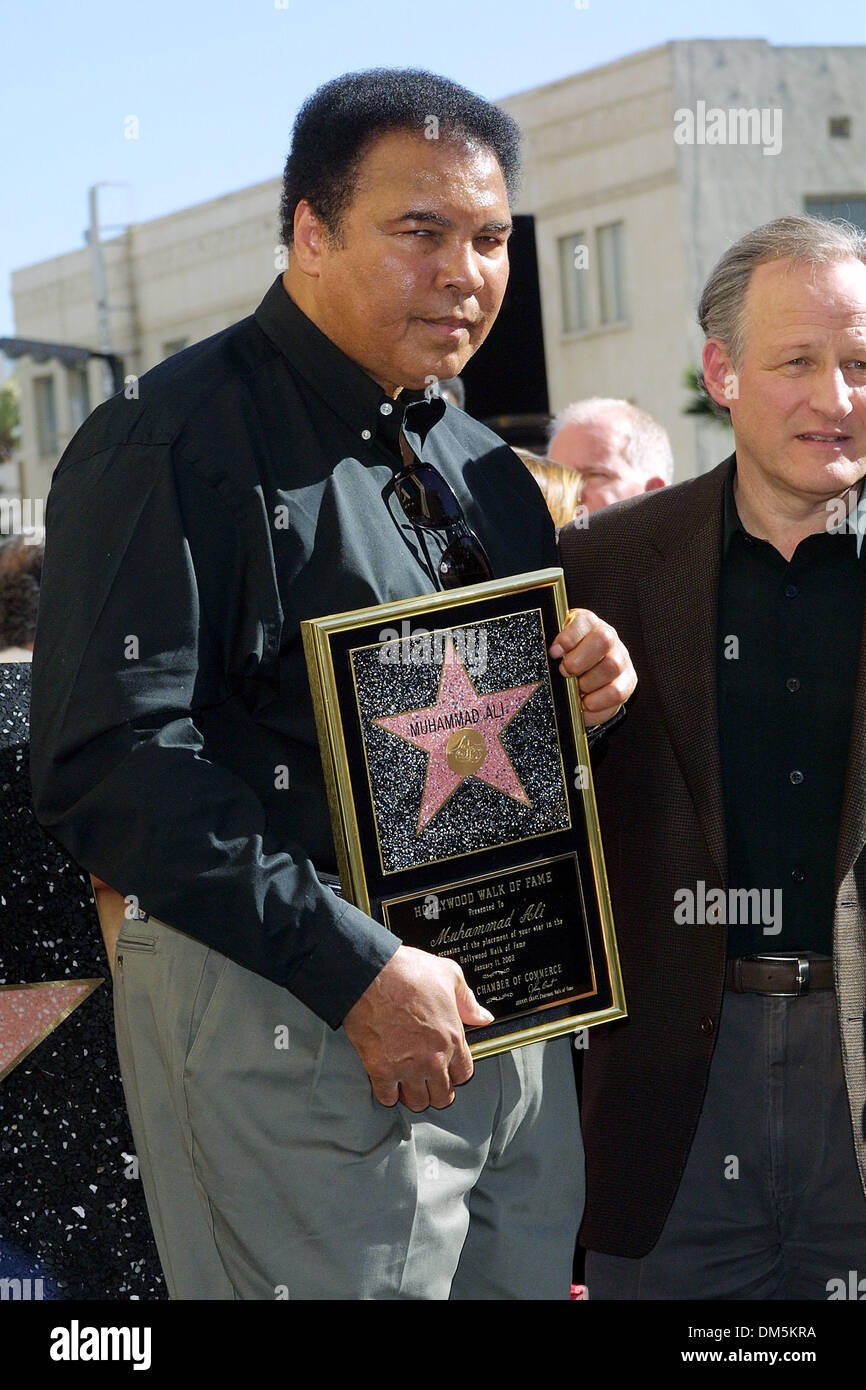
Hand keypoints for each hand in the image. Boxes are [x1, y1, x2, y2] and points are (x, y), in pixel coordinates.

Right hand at [342, 945, 493, 1110]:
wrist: (369, 974)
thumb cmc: (406, 972)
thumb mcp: (449, 975)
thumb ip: (468, 1001)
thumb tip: (482, 1016)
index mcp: (452, 1037)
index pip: (464, 1075)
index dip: (456, 1072)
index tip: (448, 1067)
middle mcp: (432, 1058)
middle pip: (443, 1096)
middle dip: (437, 1089)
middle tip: (429, 1079)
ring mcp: (406, 1067)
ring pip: (417, 1102)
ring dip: (414, 1094)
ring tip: (409, 1083)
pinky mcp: (380, 1070)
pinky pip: (387, 1097)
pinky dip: (388, 1093)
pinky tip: (388, 1082)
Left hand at [549, 608, 635, 725]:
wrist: (584, 676)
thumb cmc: (567, 659)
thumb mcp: (558, 648)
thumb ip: (555, 649)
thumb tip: (553, 655)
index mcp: (588, 623)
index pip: (585, 621)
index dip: (568, 638)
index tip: (554, 653)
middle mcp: (608, 636)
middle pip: (603, 640)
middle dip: (579, 661)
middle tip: (565, 673)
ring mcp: (621, 658)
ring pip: (612, 666)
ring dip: (588, 682)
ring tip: (577, 689)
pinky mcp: (629, 680)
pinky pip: (617, 692)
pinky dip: (598, 701)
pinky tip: (586, 703)